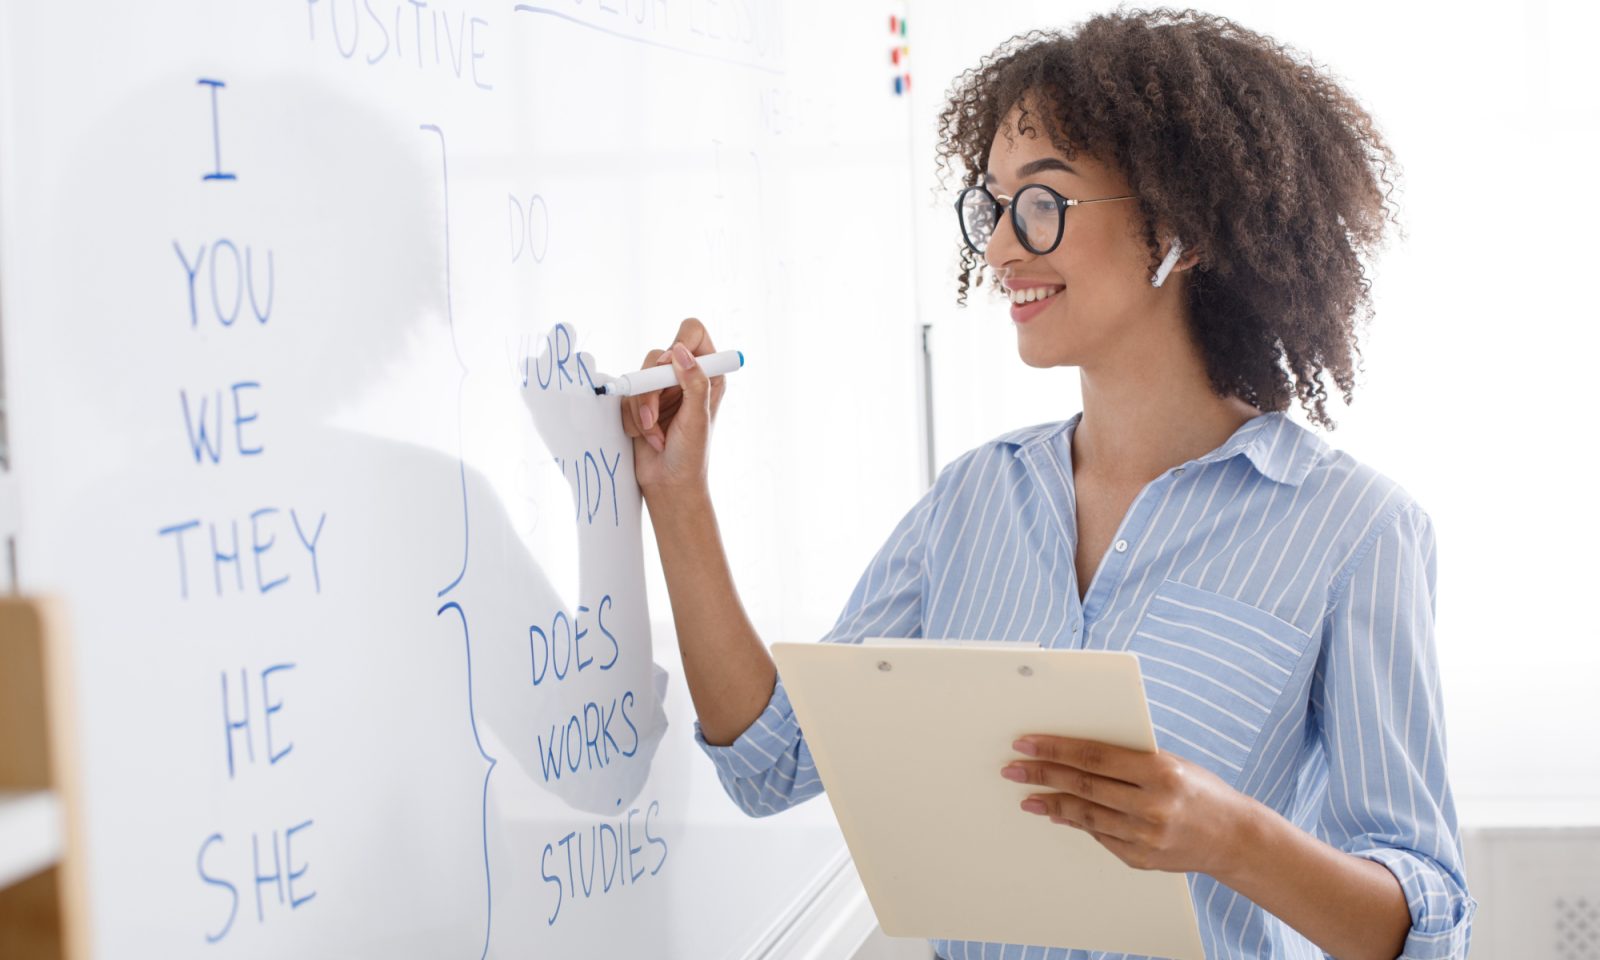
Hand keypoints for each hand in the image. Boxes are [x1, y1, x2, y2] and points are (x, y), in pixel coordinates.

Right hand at [619, 318, 728, 497]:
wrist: (667, 482)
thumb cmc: (691, 454)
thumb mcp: (698, 418)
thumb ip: (694, 382)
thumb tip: (680, 351)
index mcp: (708, 373)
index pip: (693, 332)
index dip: (678, 344)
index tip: (669, 368)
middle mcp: (684, 376)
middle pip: (657, 355)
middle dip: (652, 391)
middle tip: (655, 418)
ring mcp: (661, 388)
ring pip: (638, 378)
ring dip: (642, 411)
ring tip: (655, 436)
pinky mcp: (640, 402)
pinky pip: (625, 396)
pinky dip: (633, 420)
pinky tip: (647, 438)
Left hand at [1000, 735, 1255, 877]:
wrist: (1234, 836)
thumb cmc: (1199, 789)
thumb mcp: (1169, 762)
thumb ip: (1126, 761)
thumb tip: (1073, 758)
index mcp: (1159, 771)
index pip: (1094, 756)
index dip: (1055, 749)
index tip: (1026, 743)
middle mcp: (1152, 805)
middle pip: (1083, 786)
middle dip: (1043, 775)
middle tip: (1013, 768)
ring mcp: (1146, 836)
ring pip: (1086, 816)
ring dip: (1052, 805)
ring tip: (1028, 795)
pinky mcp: (1141, 858)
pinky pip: (1099, 837)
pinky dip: (1077, 824)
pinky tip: (1058, 815)